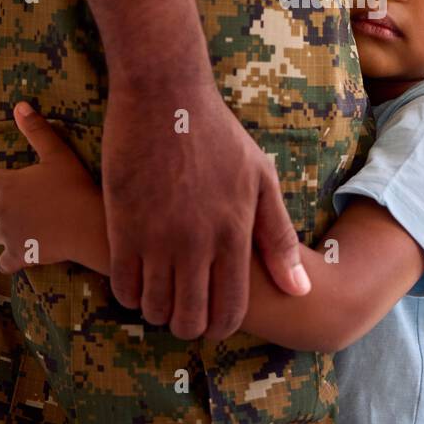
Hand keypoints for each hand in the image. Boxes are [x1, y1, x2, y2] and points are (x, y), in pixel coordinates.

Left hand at [0, 102, 105, 274]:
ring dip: (2, 231)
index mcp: (6, 185)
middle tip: (17, 208)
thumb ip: (37, 130)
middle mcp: (1, 210)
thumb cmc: (75, 187)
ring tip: (21, 228)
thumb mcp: (58, 154)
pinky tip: (20, 255)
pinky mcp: (18, 256)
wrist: (89, 225)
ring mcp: (8, 234)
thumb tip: (20, 105)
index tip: (8, 188)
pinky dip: (8, 260)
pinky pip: (3, 262)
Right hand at [102, 85, 308, 341]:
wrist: (166, 97)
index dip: (222, 326)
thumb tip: (300, 290)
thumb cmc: (218, 135)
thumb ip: (278, 239)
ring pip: (155, 307)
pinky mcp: (122, 227)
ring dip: (158, 310)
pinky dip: (129, 293)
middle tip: (184, 312)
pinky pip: (122, 286)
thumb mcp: (261, 180)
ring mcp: (157, 237)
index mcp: (235, 234)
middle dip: (189, 325)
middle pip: (190, 318)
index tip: (213, 323)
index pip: (230, 309)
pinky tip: (136, 278)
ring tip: (160, 294)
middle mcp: (197, 243)